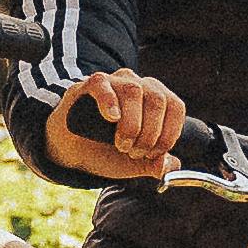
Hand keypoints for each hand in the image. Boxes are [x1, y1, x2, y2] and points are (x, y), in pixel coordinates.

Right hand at [51, 68, 187, 180]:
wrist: (73, 150)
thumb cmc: (106, 150)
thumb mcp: (134, 163)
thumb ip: (154, 165)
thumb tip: (169, 165)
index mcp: (155, 99)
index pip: (175, 106)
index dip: (169, 134)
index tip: (154, 154)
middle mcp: (138, 85)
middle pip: (157, 100)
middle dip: (150, 133)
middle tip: (134, 152)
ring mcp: (115, 82)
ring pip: (133, 91)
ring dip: (131, 124)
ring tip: (121, 144)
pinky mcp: (91, 85)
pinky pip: (102, 84)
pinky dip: (109, 101)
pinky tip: (111, 118)